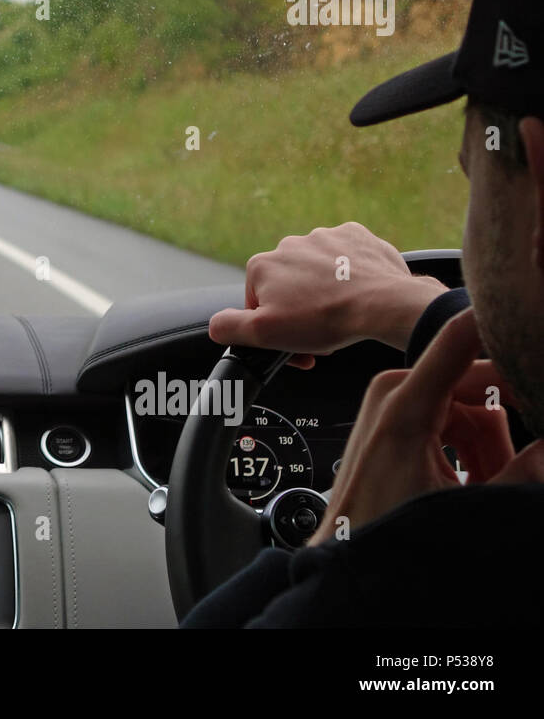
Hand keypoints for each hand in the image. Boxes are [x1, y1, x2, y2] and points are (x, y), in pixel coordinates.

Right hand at [209, 222, 446, 366]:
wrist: (383, 303)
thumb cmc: (324, 319)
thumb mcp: (265, 334)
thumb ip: (228, 328)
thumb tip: (215, 325)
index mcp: (263, 264)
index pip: (258, 302)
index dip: (274, 326)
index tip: (294, 342)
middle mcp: (290, 243)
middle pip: (288, 285)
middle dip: (300, 309)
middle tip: (319, 333)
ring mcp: (325, 236)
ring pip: (318, 271)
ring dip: (325, 291)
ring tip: (342, 314)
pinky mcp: (357, 235)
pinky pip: (347, 257)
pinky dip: (350, 274)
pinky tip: (357, 292)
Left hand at [308, 308, 543, 543]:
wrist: (344, 558)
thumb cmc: (385, 532)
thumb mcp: (463, 505)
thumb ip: (522, 473)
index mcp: (405, 403)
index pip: (461, 338)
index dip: (500, 324)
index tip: (529, 311)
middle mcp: (397, 393)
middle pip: (482, 387)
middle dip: (508, 433)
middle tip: (511, 470)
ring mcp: (396, 406)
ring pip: (475, 412)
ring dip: (492, 452)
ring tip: (480, 490)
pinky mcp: (400, 422)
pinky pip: (454, 424)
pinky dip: (473, 455)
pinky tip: (469, 487)